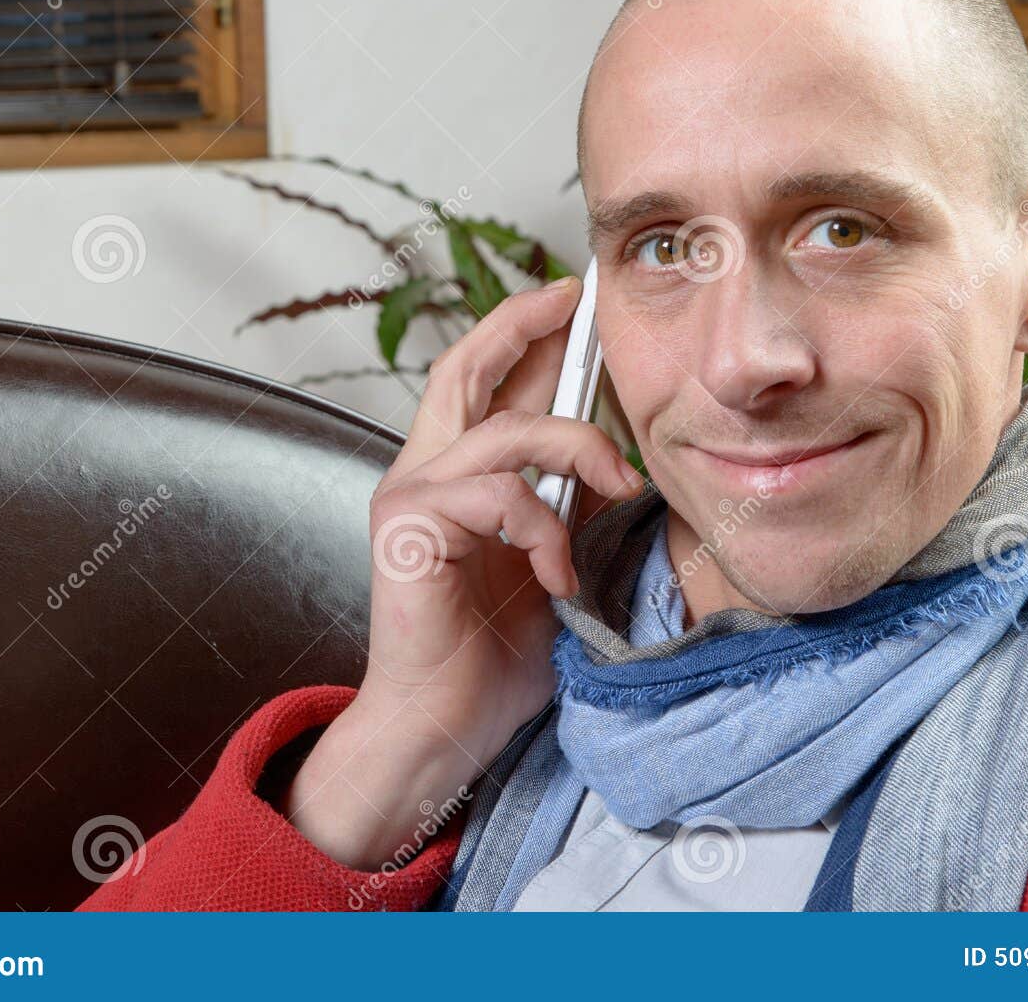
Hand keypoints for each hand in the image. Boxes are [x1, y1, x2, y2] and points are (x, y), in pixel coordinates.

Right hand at [286, 275, 641, 869]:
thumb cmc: (493, 657)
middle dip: (520, 324)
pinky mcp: (409, 529)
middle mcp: (425, 473)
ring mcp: (411, 497)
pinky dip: (542, 527)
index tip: (573, 305)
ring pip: (502, 431)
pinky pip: (494, 494)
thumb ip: (568, 506)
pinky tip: (557, 575)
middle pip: (464, 368)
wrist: (444, 728)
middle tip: (573, 300)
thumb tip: (617, 461)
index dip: (526, 337)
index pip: (488, 384)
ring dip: (575, 451)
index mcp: (459, 477)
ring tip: (617, 490)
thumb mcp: (553, 562)